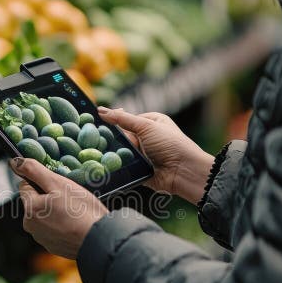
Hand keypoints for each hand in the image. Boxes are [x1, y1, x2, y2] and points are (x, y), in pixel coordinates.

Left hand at [10, 158, 108, 258]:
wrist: (100, 240)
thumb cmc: (82, 212)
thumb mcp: (58, 183)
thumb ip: (34, 170)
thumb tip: (16, 162)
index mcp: (30, 209)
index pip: (25, 185)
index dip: (42, 181)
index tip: (58, 185)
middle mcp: (31, 226)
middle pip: (35, 201)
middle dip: (49, 197)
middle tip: (69, 199)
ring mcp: (42, 238)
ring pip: (45, 215)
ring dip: (56, 211)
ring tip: (74, 212)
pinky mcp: (53, 246)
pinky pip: (54, 229)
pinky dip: (62, 224)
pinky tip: (75, 223)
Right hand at [98, 107, 213, 203]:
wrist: (183, 172)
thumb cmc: (170, 143)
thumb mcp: (146, 126)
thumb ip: (123, 119)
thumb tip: (101, 110)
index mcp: (151, 122)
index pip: (126, 120)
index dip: (114, 122)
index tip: (98, 123)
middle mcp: (147, 137)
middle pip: (122, 136)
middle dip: (116, 139)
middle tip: (104, 140)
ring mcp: (143, 154)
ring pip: (122, 151)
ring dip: (117, 153)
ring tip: (107, 153)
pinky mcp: (139, 169)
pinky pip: (125, 165)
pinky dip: (119, 165)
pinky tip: (110, 164)